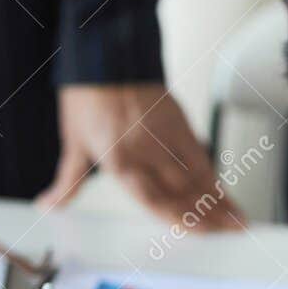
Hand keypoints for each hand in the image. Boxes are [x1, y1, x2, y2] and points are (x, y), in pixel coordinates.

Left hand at [42, 83, 242, 229]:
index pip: (155, 198)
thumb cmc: (87, 97)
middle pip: (184, 189)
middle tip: (233, 232)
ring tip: (239, 219)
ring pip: (198, 173)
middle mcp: (146, 150)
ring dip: (220, 198)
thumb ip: (68, 181)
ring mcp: (166, 135)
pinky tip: (223, 189)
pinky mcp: (178, 121)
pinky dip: (213, 174)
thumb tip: (48, 205)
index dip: (181, 217)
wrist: (106, 55)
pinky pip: (200, 153)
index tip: (201, 232)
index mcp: (119, 159)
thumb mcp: (73, 142)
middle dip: (209, 214)